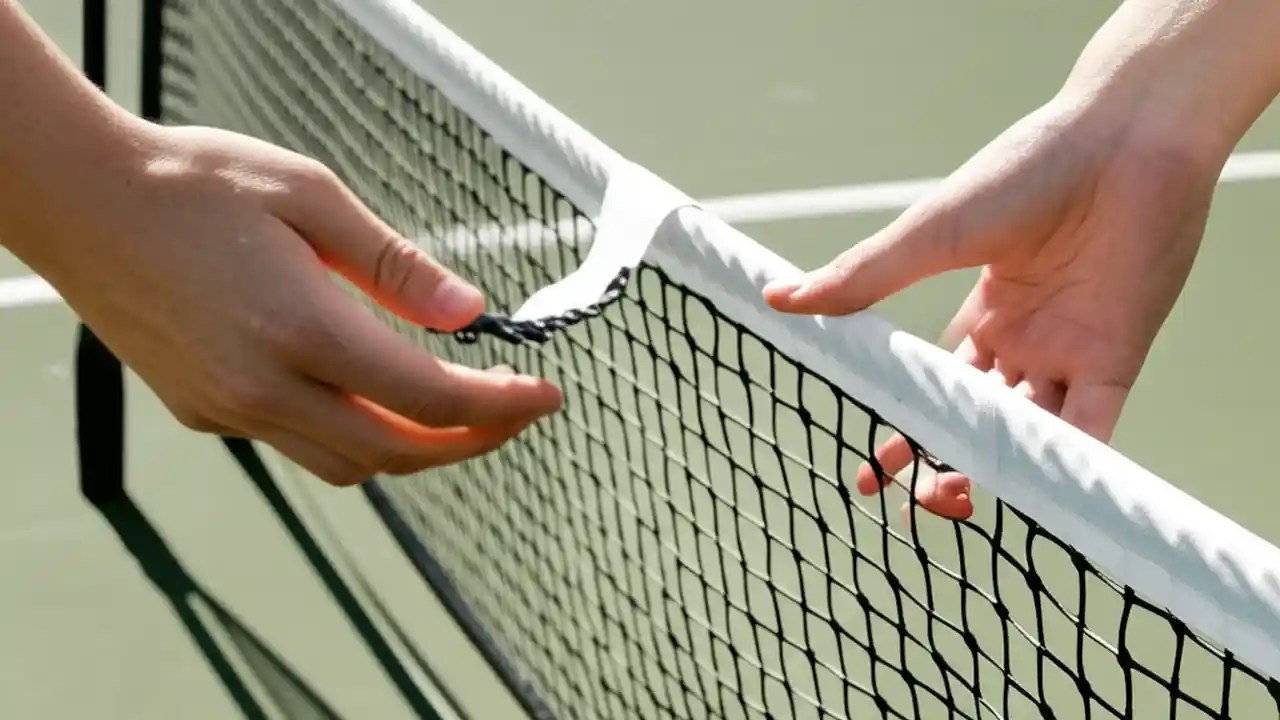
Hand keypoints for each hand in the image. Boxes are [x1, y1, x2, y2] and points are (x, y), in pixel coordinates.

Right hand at [32, 124, 562, 485]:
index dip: (500, 406)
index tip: (546, 394)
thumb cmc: (195, 180)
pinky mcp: (203, 412)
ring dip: (413, 449)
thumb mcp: (311, 195)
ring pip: (348, 465)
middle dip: (471, 440)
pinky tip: (373, 397)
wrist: (78, 201)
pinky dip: (354, 435)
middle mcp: (264, 388)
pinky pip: (299, 446)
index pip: (428, 399)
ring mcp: (228, 410)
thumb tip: (471, 314)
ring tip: (458, 411)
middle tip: (517, 410)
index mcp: (301, 329)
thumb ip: (395, 265)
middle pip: (396, 453)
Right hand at [764, 97, 1222, 520]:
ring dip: (993, 472)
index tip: (870, 476)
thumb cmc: (1025, 171)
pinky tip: (1025, 492)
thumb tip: (777, 299)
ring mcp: (1072, 352)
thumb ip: (861, 279)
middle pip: (983, 423)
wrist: (1120, 139)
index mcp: (987, 311)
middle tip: (914, 503)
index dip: (907, 433)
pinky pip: (1090, 431)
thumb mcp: (928, 234)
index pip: (941, 389)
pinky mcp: (1118, 358)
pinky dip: (1061, 468)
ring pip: (1029, 437)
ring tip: (952, 499)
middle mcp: (1029, 339)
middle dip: (945, 466)